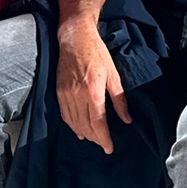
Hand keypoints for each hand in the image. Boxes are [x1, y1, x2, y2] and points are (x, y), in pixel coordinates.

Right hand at [56, 19, 129, 154]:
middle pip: (86, 126)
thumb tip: (127, 119)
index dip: (104, 139)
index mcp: (94, 91)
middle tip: (104, 144)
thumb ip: (120, 100)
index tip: (109, 148)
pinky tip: (78, 130)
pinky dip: (71, 125)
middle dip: (96, 139)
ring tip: (93, 139)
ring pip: (74, 122)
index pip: (98, 123)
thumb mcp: (113, 75)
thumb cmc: (96, 53)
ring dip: (84, 134)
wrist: (75, 39)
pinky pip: (65, 114)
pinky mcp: (59, 91)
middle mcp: (78, 95)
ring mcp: (66, 94)